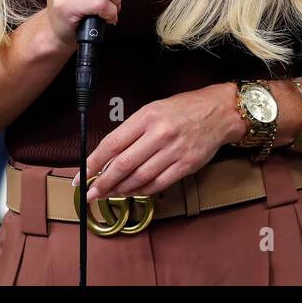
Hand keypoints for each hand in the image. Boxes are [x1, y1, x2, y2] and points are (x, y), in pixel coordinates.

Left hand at [75, 84, 242, 202]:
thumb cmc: (183, 109)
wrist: (219, 112)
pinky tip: (133, 191)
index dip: (94, 162)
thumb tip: (108, 155)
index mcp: (147, 117)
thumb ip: (132, 131)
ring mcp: (174, 151)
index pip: (112, 143)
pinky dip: (142, 191)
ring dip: (121, 189)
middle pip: (123, 164)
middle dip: (103, 182)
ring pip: (139, 178)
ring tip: (110, 193)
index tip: (82, 174)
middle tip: (91, 193)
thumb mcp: (153, 109)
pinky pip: (158, 184)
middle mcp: (159, 134)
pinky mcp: (186, 165)